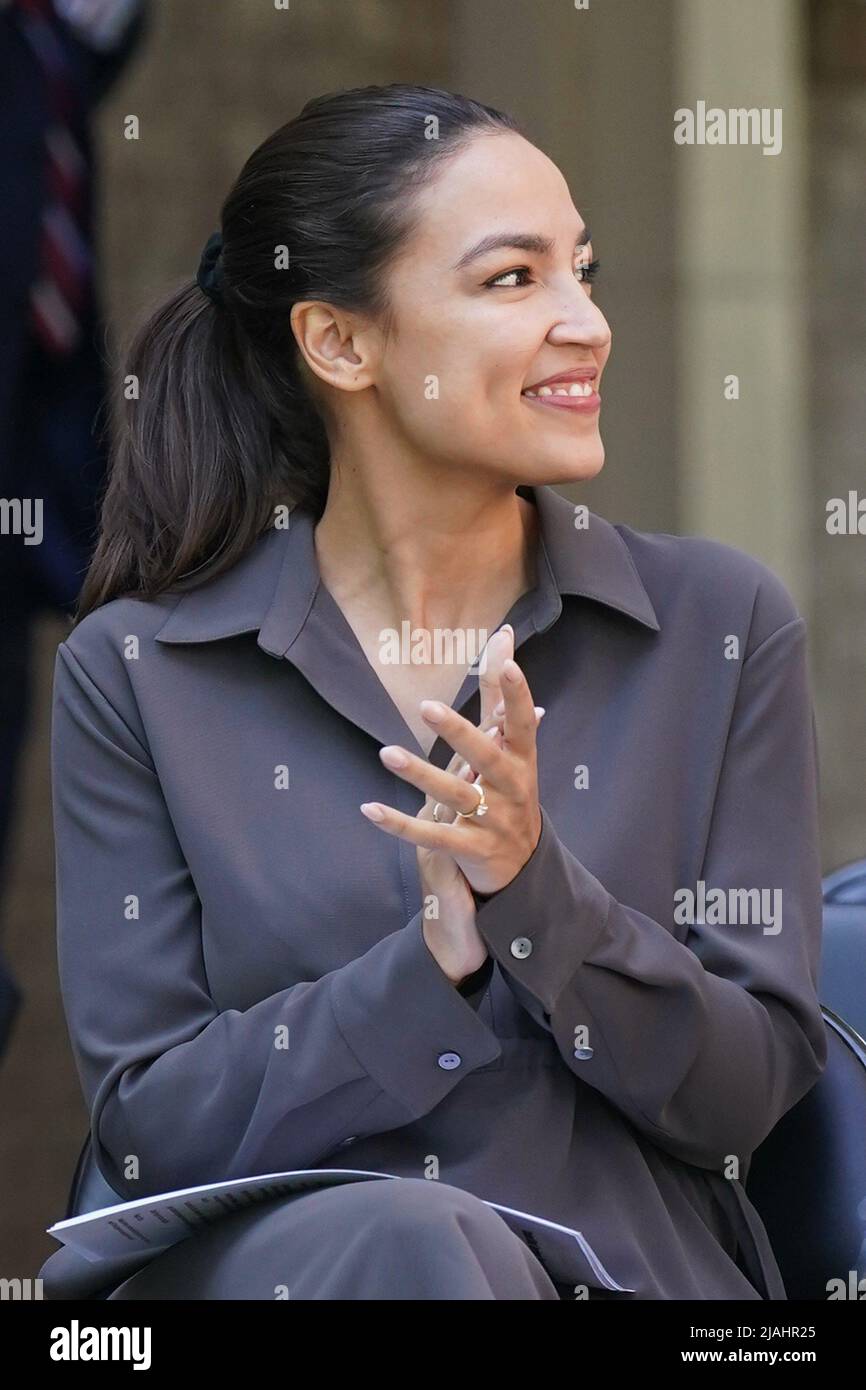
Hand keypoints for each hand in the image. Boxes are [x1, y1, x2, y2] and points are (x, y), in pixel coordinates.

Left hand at [411, 627, 537, 981]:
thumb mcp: (514, 746)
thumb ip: (501, 693)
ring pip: (455, 796)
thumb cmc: (512, 790)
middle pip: (486, 757)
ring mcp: (492, 821)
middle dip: (459, 732)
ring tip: (386, 753)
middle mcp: (512, 788)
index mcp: (523, 759)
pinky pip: (432, 837)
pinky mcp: (471, 850)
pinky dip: (400, 824)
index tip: (510, 665)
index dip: (518, 695)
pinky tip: (370, 808)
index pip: (523, 722)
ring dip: (420, 774)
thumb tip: (503, 634)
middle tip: (427, 706)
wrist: (526, 865)